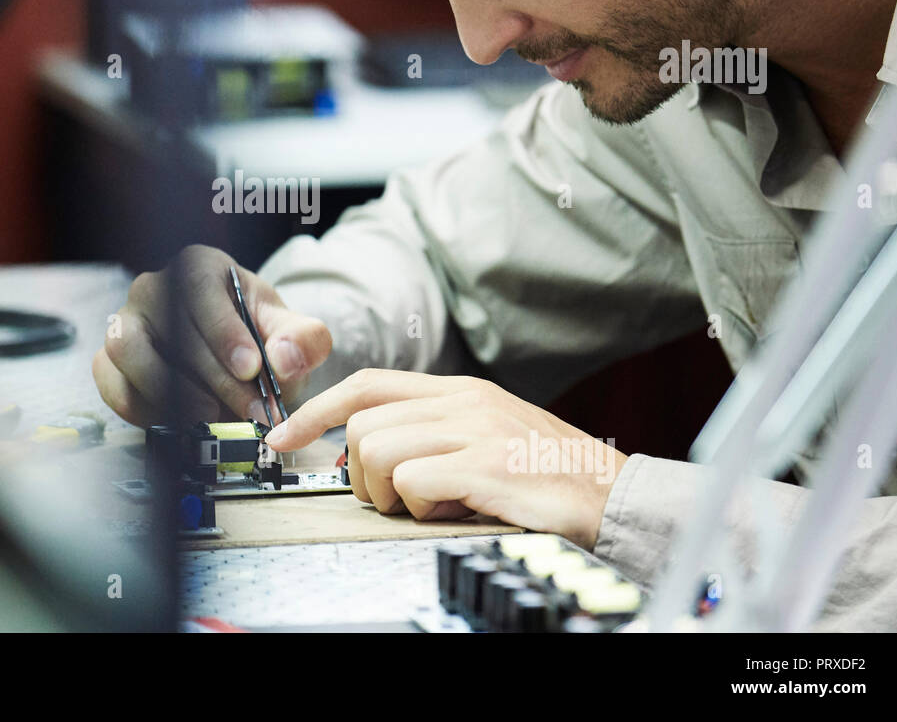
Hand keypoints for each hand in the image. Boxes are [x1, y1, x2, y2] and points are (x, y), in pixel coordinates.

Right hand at [93, 245, 332, 426]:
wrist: (234, 363)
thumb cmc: (255, 338)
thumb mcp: (288, 332)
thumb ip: (302, 339)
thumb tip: (286, 358)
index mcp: (197, 267)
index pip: (200, 288)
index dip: (224, 330)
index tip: (251, 367)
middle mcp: (153, 289)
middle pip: (171, 327)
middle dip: (215, 378)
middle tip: (250, 410)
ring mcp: (124, 325)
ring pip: (129, 351)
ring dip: (171, 390)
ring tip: (212, 416)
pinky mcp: (108, 364)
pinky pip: (114, 386)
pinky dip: (146, 410)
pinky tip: (182, 422)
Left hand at [263, 369, 627, 550]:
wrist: (614, 496)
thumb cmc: (547, 474)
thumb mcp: (486, 434)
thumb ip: (432, 432)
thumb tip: (367, 451)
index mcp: (458, 391)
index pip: (366, 384)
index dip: (316, 410)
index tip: (283, 438)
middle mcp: (462, 401)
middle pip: (361, 424)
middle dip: (361, 473)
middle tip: (396, 498)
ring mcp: (474, 430)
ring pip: (376, 452)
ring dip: (390, 493)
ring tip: (432, 506)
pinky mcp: (484, 466)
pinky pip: (411, 482)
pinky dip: (420, 507)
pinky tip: (454, 511)